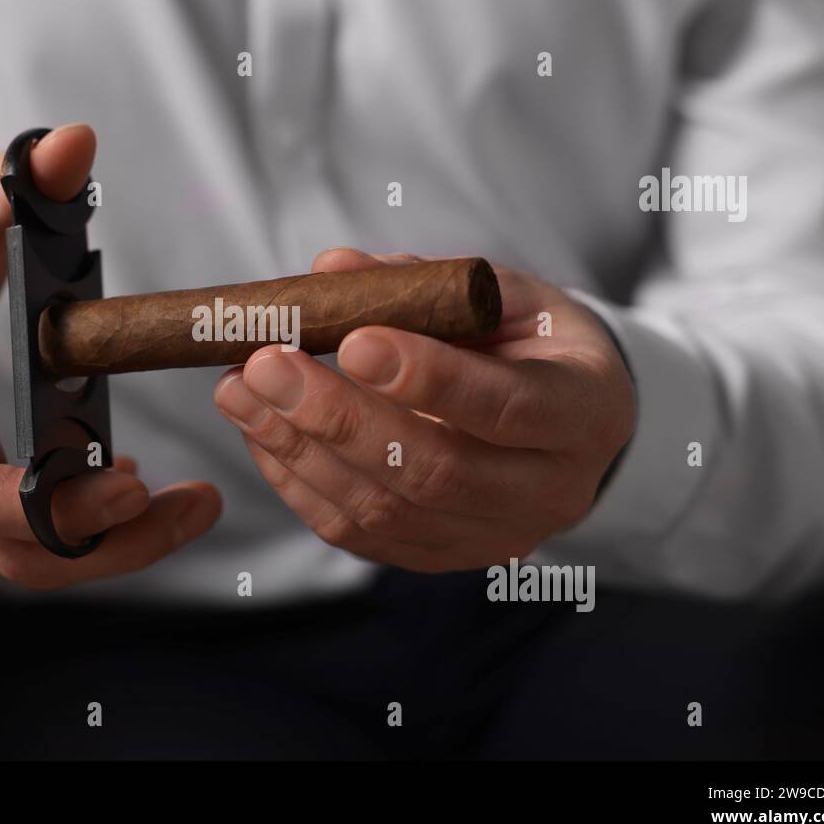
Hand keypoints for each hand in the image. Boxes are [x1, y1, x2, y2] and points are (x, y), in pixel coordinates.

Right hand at [0, 124, 220, 587]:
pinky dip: (83, 534)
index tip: (129, 486)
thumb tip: (76, 144)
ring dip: (111, 548)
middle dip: (111, 545)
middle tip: (193, 508)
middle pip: (14, 551)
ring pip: (23, 561)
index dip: (49, 507)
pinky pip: (21, 544)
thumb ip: (11, 183)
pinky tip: (135, 494)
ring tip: (186, 507)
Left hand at [213, 248, 634, 570]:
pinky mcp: (436, 556)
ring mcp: (491, 536)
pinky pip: (355, 532)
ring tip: (239, 389)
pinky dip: (296, 480)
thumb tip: (333, 267)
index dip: (429, 378)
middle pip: (434, 470)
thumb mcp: (500, 295)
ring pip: (384, 509)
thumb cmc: (527, 344)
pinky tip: (259, 428)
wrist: (560, 421)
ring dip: (299, 447)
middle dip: (339, 416)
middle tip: (268, 363)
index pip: (509, 407)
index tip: (353, 341)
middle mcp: (548, 490)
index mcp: (584, 411)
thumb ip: (425, 282)